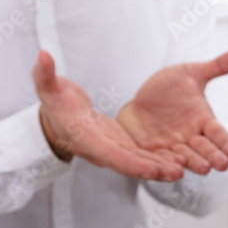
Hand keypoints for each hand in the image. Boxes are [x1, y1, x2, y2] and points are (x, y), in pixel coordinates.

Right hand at [32, 51, 183, 180]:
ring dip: (161, 167)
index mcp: (87, 139)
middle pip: (130, 164)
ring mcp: (114, 150)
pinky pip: (143, 156)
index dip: (131, 163)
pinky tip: (180, 160)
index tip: (150, 169)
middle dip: (153, 169)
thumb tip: (42, 55)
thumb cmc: (55, 103)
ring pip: (140, 162)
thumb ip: (45, 74)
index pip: (111, 155)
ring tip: (185, 168)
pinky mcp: (123, 146)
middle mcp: (102, 151)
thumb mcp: (48, 87)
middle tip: (177, 172)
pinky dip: (159, 159)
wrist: (60, 117)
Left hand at [117, 50, 227, 174]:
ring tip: (204, 168)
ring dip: (196, 164)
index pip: (219, 134)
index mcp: (203, 120)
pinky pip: (162, 159)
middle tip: (223, 164)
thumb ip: (219, 65)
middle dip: (214, 156)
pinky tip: (176, 169)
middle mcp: (191, 136)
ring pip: (187, 157)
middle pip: (206, 149)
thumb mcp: (191, 73)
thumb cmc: (167, 89)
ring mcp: (173, 146)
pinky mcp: (154, 152)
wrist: (136, 100)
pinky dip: (169, 165)